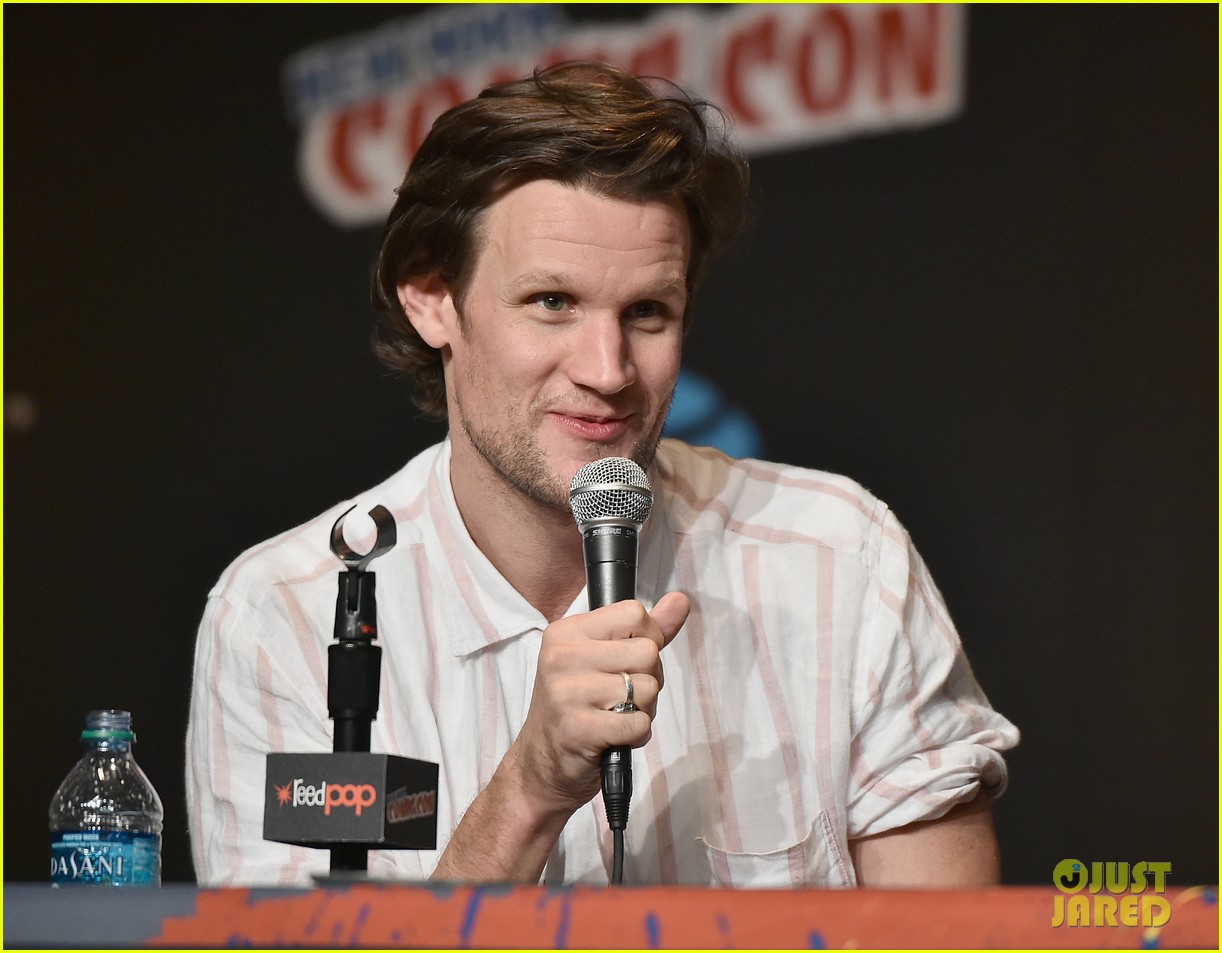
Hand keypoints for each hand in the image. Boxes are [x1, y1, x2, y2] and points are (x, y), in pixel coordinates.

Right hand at [508, 591, 690, 817]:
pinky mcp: (578, 728)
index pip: (634, 614)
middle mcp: (562, 656)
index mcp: (567, 632)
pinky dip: (637, 734)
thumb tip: (681, 600)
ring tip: (616, 715)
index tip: (627, 662)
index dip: (646, 640)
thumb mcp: (603, 659)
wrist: (542, 763)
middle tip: (623, 696)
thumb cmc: (577, 706)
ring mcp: (567, 692)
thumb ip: (646, 631)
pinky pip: (639, 723)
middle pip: (648, 652)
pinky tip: (615, 736)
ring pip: (648, 688)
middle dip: (649, 679)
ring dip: (644, 709)